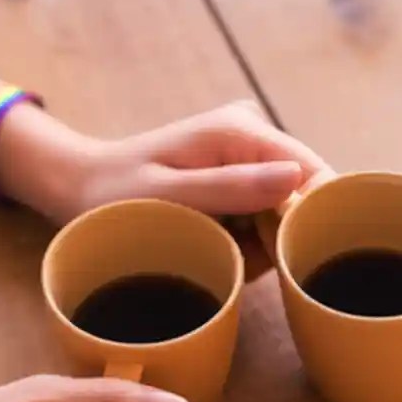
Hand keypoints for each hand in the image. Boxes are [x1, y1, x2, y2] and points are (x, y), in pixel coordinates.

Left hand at [0, 101, 334, 276]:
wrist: (79, 191)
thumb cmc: (113, 194)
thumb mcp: (167, 196)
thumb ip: (230, 188)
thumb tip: (297, 180)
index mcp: (242, 132)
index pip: (314, 171)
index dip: (322, 215)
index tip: (304, 258)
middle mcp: (254, 141)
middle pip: (308, 196)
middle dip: (292, 237)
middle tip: (256, 268)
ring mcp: (249, 166)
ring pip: (289, 215)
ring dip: (272, 246)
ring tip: (230, 260)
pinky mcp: (240, 190)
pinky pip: (267, 225)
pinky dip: (255, 248)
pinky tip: (226, 256)